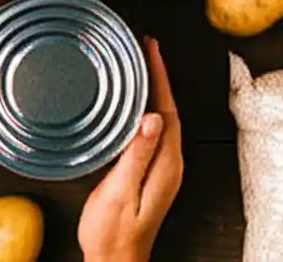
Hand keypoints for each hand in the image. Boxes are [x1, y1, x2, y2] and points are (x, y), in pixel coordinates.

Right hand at [78, 38, 182, 261]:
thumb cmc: (112, 234)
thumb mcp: (120, 192)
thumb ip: (136, 155)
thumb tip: (151, 118)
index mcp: (165, 165)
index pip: (167, 109)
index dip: (159, 76)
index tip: (151, 49)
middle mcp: (170, 165)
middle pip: (167, 109)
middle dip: (157, 76)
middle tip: (143, 48)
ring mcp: (163, 170)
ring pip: (161, 119)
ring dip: (152, 91)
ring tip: (138, 66)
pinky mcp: (152, 174)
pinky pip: (153, 132)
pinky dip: (145, 109)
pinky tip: (132, 105)